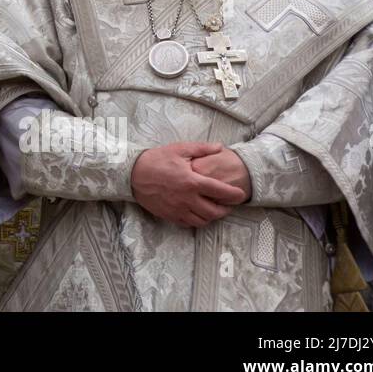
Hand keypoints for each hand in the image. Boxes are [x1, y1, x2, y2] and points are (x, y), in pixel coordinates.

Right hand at [131, 141, 246, 228]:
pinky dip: (197, 220)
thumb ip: (202, 149)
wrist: (132, 173)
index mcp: (192, 182)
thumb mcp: (179, 149)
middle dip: (226, 210)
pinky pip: (189, 223)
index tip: (240, 195)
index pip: (221, 192)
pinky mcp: (170, 215)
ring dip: (212, 217)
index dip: (234, 195)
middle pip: (215, 212)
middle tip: (228, 204)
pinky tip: (198, 213)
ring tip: (214, 210)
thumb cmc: (156, 160)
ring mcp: (178, 209)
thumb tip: (220, 147)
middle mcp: (187, 199)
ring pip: (203, 221)